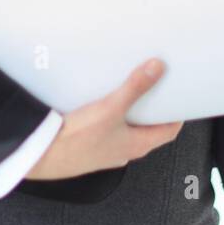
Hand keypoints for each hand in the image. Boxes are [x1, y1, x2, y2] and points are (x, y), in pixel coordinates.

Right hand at [25, 58, 181, 180]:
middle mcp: (124, 151)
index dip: (177, 115)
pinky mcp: (89, 147)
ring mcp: (106, 151)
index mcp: (137, 145)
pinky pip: (106, 130)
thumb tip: (157, 68)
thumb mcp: (111, 108)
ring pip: (125, 130)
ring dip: (129, 113)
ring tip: (126, 92)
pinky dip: (109, 118)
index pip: (168, 131)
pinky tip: (98, 105)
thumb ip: (135, 87)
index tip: (179, 98)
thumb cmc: (78, 140)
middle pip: (147, 129)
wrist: (43, 155)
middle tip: (154, 89)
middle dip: (151, 110)